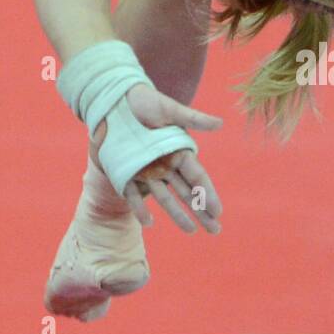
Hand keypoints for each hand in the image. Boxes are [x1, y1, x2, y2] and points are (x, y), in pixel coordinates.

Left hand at [92, 84, 223, 234]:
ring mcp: (146, 172)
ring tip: (191, 231)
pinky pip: (135, 196)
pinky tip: (149, 223)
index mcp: (179, 151)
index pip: (198, 177)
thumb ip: (194, 119)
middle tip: (215, 229)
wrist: (113, 102)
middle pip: (187, 192)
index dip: (208, 194)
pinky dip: (141, 209)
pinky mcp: (126, 175)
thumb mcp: (170, 110)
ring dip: (178, 215)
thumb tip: (221, 124)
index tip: (218, 211)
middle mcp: (165, 165)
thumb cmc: (144, 102)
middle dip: (202, 211)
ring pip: (166, 198)